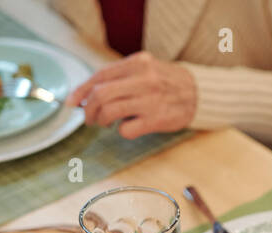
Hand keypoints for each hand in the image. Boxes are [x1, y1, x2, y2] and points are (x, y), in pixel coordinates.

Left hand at [69, 53, 197, 138]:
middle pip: (101, 95)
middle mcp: (143, 79)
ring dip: (101, 120)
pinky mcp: (156, 119)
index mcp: (138, 63)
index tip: (72, 102)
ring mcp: (150, 100)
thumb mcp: (145, 69)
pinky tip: (130, 127)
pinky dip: (122, 131)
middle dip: (89, 109)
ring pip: (109, 112)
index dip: (82, 90)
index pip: (101, 76)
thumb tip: (88, 94)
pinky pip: (126, 130)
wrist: (199, 94)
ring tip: (104, 123)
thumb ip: (120, 77)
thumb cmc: (166, 83)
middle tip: (89, 118)